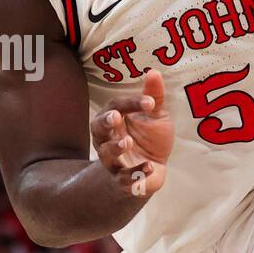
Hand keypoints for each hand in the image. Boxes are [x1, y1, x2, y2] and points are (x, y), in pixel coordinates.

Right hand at [90, 70, 172, 197]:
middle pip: (98, 129)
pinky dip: (135, 174)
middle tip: (115, 117)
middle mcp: (108, 139)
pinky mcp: (122, 180)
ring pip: (106, 154)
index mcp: (115, 120)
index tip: (149, 102)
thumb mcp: (155, 116)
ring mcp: (114, 160)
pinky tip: (150, 166)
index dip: (131, 103)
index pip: (116, 106)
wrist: (154, 169)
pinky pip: (124, 179)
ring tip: (128, 142)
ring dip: (115, 147)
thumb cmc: (150, 139)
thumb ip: (154, 97)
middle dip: (105, 122)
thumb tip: (153, 72)